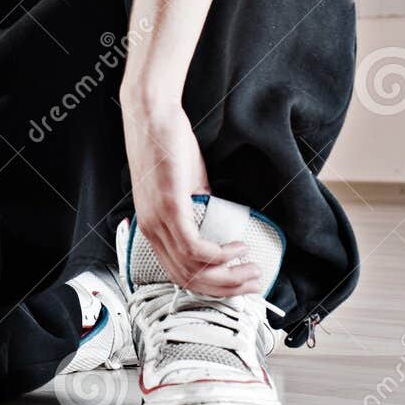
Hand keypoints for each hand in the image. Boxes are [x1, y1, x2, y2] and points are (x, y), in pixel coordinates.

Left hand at [120, 92, 261, 296]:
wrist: (154, 117)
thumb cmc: (168, 147)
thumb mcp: (186, 188)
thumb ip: (199, 209)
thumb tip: (219, 225)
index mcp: (152, 229)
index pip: (179, 274)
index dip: (211, 286)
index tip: (239, 285)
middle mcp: (151, 230)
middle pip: (188, 279)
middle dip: (225, 288)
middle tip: (254, 283)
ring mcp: (158, 220)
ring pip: (193, 269)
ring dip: (228, 275)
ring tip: (252, 267)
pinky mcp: (169, 207)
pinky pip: (194, 247)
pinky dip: (219, 254)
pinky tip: (237, 248)